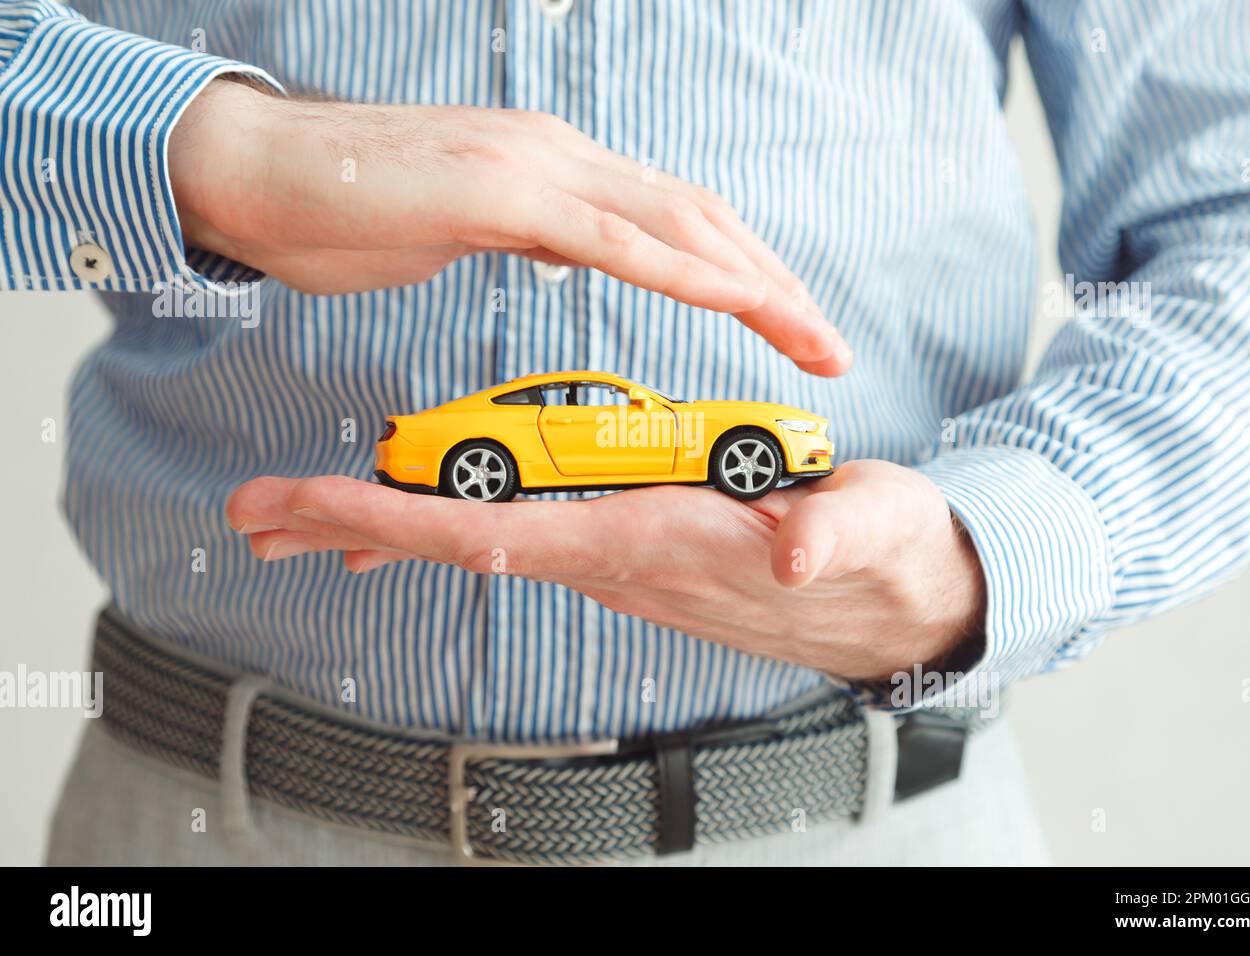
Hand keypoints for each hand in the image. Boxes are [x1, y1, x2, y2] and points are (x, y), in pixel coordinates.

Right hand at [168, 81, 850, 376]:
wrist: (257, 172)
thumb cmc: (350, 209)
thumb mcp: (465, 225)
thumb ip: (534, 231)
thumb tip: (578, 246)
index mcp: (559, 168)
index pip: (677, 218)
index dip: (743, 268)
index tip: (790, 322)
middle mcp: (563, 156)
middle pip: (700, 217)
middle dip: (776, 283)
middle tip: (829, 345)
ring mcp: (536, 167)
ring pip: (677, 223)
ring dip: (754, 282)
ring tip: (810, 337)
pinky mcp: (501, 193)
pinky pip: (612, 240)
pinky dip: (682, 272)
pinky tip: (733, 302)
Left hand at [226, 460, 985, 678]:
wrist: (895, 596)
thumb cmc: (881, 556)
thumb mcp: (873, 532)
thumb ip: (830, 534)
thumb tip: (789, 550)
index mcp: (660, 540)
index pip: (516, 533)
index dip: (415, 521)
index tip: (325, 510)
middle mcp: (621, 555)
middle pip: (470, 541)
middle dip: (360, 526)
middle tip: (256, 512)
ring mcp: (621, 552)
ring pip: (488, 537)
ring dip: (392, 525)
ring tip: (302, 512)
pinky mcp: (634, 539)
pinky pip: (526, 532)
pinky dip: (456, 521)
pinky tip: (417, 512)